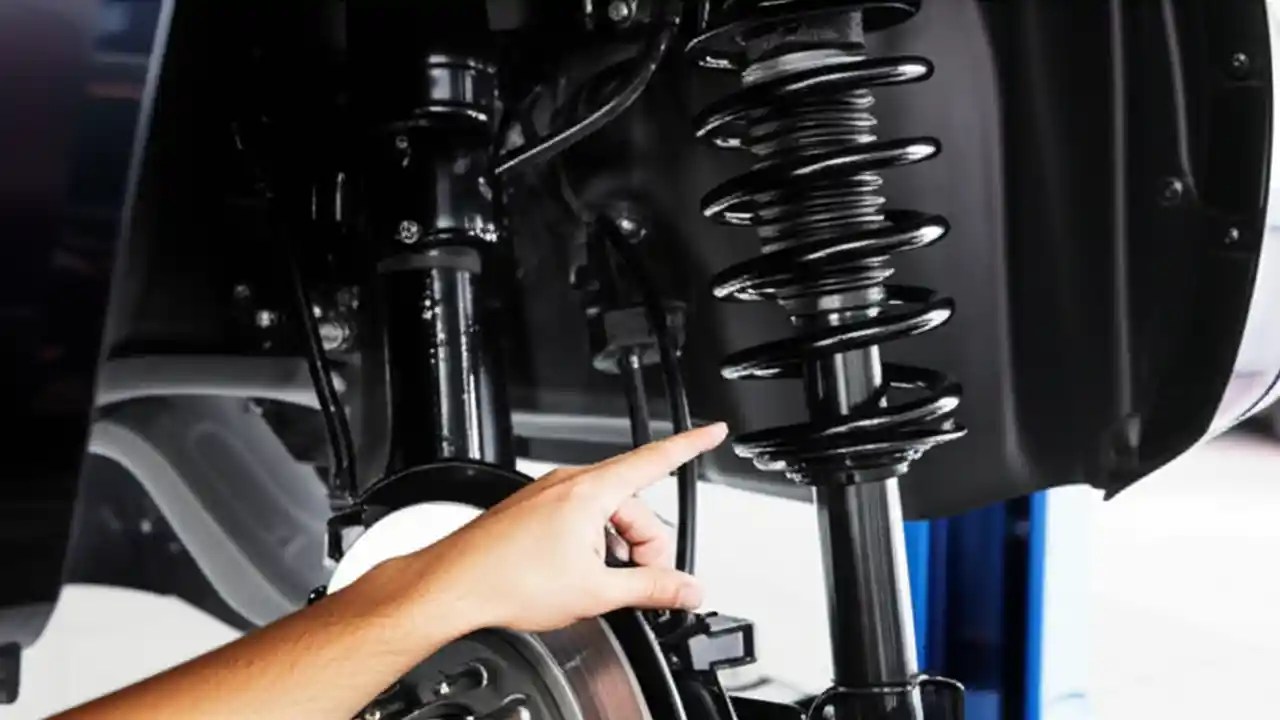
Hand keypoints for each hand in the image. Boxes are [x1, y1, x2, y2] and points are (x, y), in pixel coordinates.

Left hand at [380, 423, 727, 634]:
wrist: (454, 586)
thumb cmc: (507, 580)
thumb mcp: (595, 591)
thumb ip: (650, 588)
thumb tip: (686, 590)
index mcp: (590, 492)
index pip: (655, 459)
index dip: (691, 445)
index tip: (713, 431)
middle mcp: (570, 485)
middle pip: (634, 506)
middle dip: (645, 545)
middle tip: (641, 585)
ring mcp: (549, 496)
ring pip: (606, 516)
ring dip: (617, 550)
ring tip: (601, 587)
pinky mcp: (534, 511)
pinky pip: (580, 520)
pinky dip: (592, 546)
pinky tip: (580, 578)